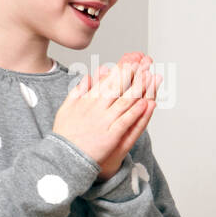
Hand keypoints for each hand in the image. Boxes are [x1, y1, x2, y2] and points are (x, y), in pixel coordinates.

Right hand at [53, 52, 160, 180]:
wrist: (64, 156)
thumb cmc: (66, 133)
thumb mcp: (67, 107)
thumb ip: (79, 90)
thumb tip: (89, 76)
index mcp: (87, 100)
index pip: (107, 80)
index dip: (122, 69)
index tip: (133, 60)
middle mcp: (96, 108)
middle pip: (118, 87)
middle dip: (133, 74)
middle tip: (146, 62)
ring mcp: (104, 121)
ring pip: (125, 102)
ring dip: (139, 89)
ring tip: (151, 78)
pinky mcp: (111, 136)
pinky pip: (126, 121)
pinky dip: (136, 112)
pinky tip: (147, 104)